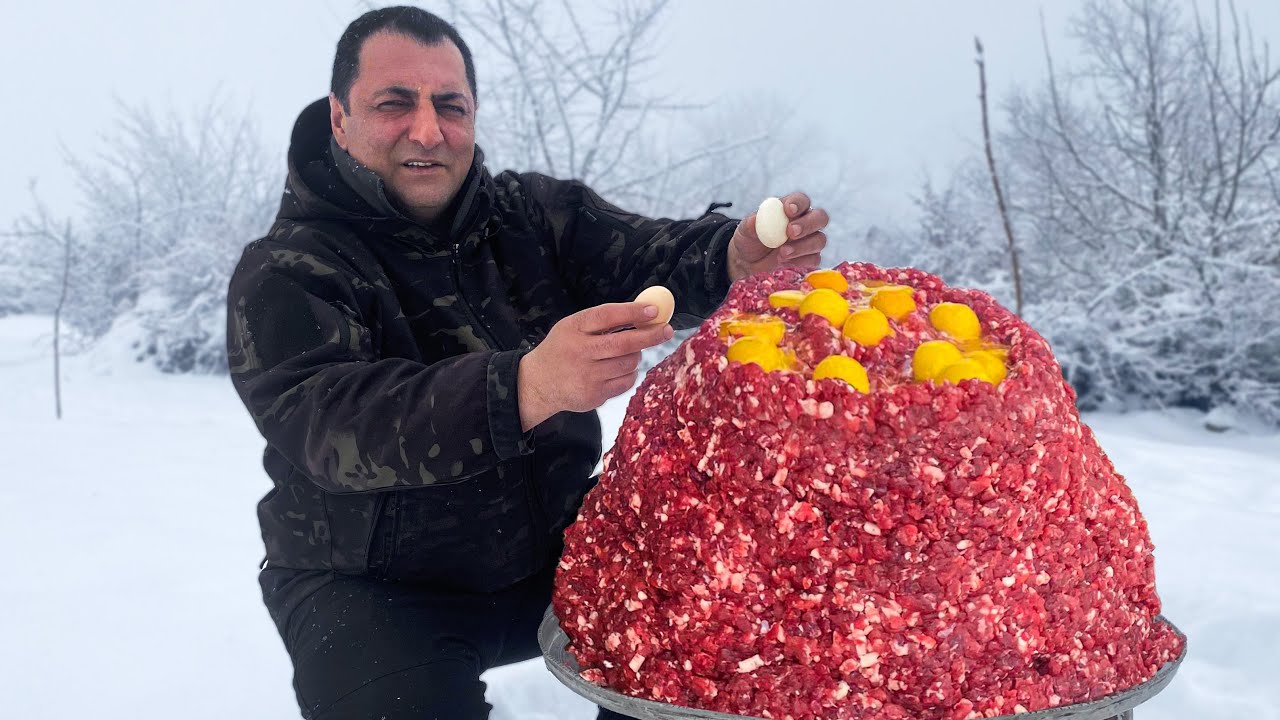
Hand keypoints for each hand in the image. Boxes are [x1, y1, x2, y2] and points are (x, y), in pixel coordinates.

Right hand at [518, 302, 673, 430]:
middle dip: (650, 335)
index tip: (654, 310)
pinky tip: (616, 371)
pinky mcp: (594, 396)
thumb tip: (644, 312)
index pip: (607, 316)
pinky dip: (628, 374)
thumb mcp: (572, 327)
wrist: (538, 384)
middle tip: (666, 330)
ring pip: (628, 363)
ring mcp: (587, 376)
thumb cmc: (562, 350)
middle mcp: (579, 352)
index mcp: (573, 328)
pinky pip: (625, 382)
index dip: (632, 312)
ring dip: (635, 356)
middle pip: (623, 343)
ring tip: (626, 354)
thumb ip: (602, 320)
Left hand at [727, 192, 828, 281]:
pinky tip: (785, 262)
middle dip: (807, 224)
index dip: (798, 203)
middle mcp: (805, 222)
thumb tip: (755, 220)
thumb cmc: (749, 240)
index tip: (788, 210)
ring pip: (819, 240)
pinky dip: (800, 261)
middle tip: (790, 232)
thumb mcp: (745, 231)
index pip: (802, 200)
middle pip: (820, 218)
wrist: (749, 263)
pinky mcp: (809, 259)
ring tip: (781, 253)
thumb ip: (750, 224)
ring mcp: (810, 241)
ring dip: (802, 246)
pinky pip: (815, 259)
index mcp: (792, 209)